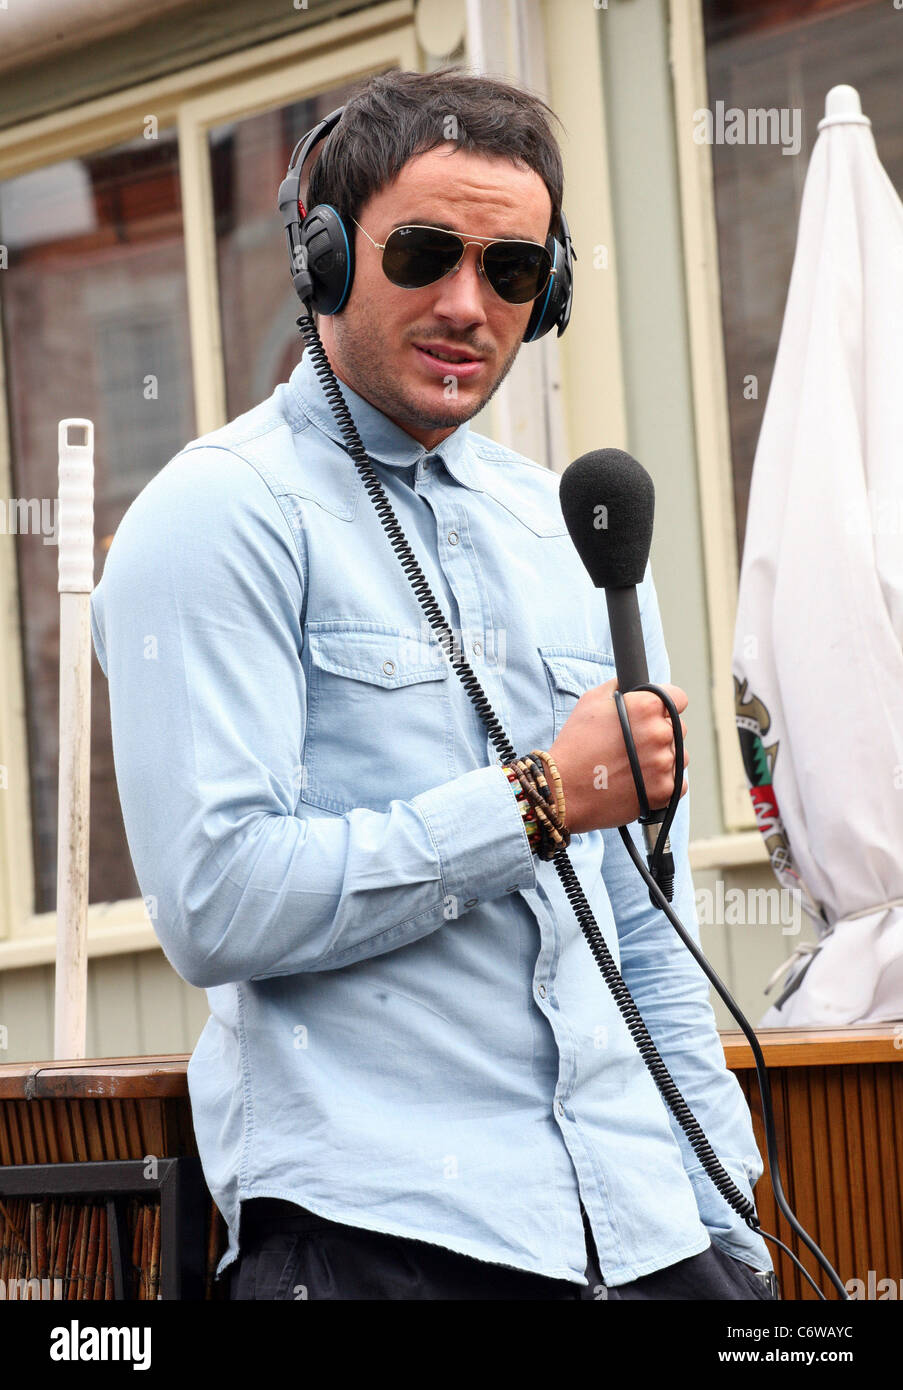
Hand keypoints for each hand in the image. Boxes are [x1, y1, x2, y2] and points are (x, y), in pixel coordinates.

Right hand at [548, 676, 688, 833]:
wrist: (565, 791)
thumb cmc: (576, 744)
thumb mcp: (591, 701)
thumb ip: (619, 687)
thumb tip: (634, 685)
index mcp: (646, 706)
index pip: (679, 697)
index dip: (666, 705)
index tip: (656, 714)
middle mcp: (660, 733)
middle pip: (678, 729)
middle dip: (660, 733)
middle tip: (634, 744)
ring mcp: (664, 764)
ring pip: (678, 756)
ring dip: (662, 759)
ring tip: (632, 766)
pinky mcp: (665, 791)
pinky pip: (676, 782)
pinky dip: (661, 783)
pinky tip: (638, 782)